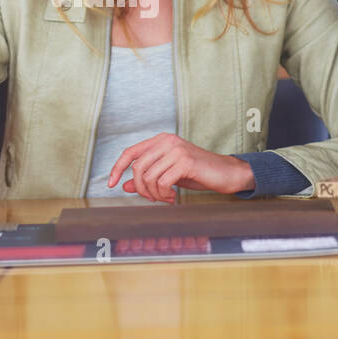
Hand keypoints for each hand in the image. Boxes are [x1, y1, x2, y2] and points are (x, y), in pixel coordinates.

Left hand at [108, 133, 254, 202]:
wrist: (226, 173)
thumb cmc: (198, 173)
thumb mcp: (168, 175)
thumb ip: (148, 177)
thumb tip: (126, 185)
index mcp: (160, 140)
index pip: (130, 152)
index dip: (117, 168)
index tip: (111, 184)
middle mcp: (167, 141)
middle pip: (137, 167)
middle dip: (141, 188)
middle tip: (152, 198)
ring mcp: (176, 149)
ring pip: (148, 176)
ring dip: (154, 194)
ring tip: (166, 198)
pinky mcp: (185, 161)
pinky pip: (162, 182)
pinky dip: (163, 194)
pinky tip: (172, 196)